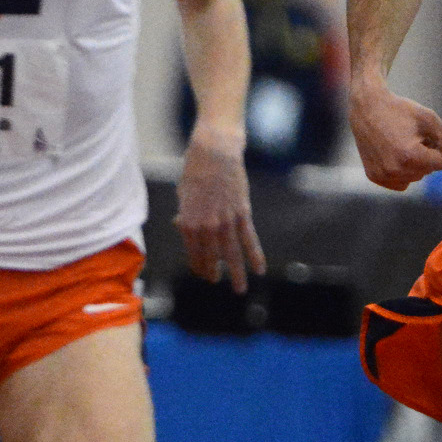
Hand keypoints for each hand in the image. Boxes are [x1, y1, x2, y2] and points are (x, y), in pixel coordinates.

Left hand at [175, 134, 264, 290]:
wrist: (214, 152)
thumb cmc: (195, 170)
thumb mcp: (183, 194)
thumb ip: (184, 214)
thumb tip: (182, 227)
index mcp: (188, 223)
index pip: (193, 254)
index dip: (198, 266)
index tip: (204, 273)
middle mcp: (206, 226)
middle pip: (212, 258)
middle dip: (214, 272)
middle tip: (216, 281)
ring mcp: (225, 221)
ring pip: (232, 254)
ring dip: (237, 274)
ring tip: (239, 289)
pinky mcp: (242, 213)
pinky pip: (249, 239)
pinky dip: (255, 256)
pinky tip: (259, 269)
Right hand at [351, 79, 441, 189]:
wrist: (367, 107)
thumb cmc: (400, 110)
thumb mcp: (429, 119)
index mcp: (410, 156)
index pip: (440, 163)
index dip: (436, 147)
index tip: (424, 135)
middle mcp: (395, 170)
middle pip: (428, 171)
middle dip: (425, 156)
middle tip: (412, 138)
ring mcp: (383, 175)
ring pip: (415, 178)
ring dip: (415, 165)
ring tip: (403, 145)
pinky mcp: (374, 177)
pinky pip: (400, 183)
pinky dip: (402, 173)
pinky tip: (395, 156)